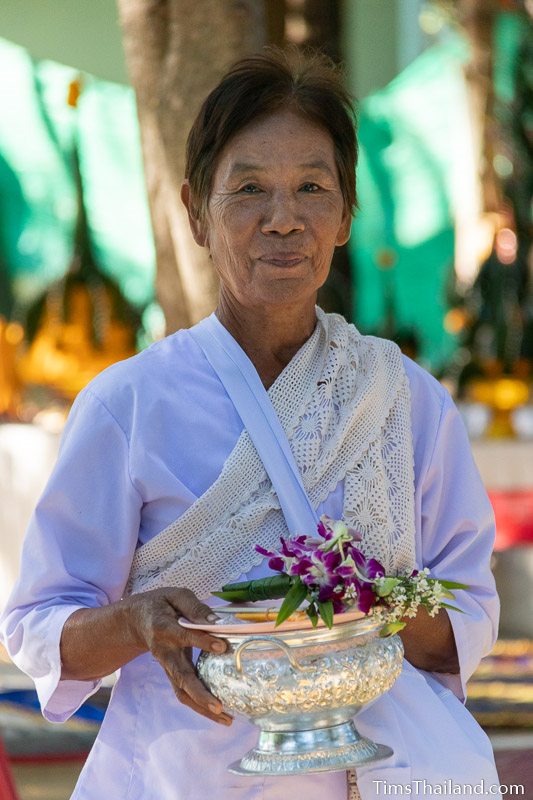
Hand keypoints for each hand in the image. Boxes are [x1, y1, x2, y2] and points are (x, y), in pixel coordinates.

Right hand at [60, 587, 232, 725]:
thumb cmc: (160, 604)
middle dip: (200, 694)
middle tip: (219, 706)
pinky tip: (220, 714)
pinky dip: (200, 705)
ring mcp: (167, 666)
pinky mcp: (171, 673)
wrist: (135, 620)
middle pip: (181, 677)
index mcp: (164, 628)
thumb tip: (217, 622)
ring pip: (182, 691)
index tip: (222, 646)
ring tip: (226, 719)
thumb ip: (195, 608)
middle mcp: (165, 652)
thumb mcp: (175, 595)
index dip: (203, 641)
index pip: (185, 636)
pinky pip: (184, 692)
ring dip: (202, 707)